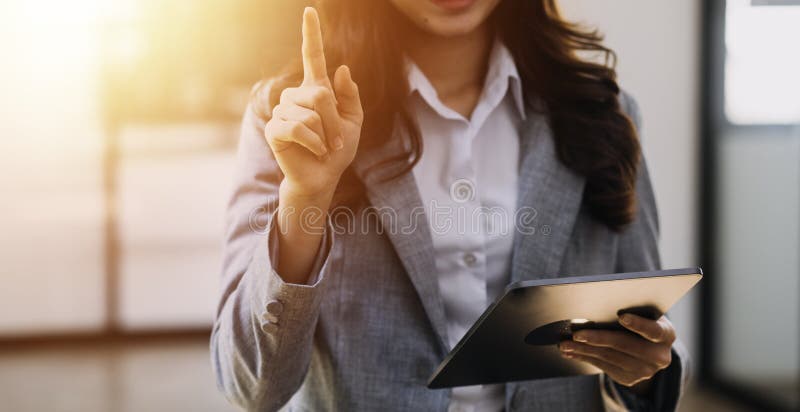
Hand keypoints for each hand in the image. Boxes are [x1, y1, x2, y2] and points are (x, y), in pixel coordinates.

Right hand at [264, 7, 362, 198]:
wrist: (323, 176)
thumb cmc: (337, 150)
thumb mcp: (354, 122)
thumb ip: (349, 96)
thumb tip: (341, 68)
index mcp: (316, 90)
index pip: (314, 57)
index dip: (311, 34)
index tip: (310, 11)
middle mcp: (296, 96)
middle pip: (320, 96)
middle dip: (334, 122)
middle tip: (335, 141)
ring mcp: (282, 110)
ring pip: (310, 113)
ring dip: (324, 135)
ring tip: (322, 147)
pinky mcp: (274, 128)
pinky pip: (297, 128)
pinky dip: (312, 142)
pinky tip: (313, 150)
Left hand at [558, 314, 675, 389]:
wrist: (649, 346)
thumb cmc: (641, 319)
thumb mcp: (644, 313)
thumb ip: (632, 308)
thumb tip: (599, 302)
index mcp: (666, 335)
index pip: (654, 330)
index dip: (638, 324)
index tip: (621, 317)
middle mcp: (659, 356)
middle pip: (624, 345)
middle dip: (598, 338)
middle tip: (576, 334)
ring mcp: (645, 371)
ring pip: (610, 358)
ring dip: (584, 350)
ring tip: (565, 344)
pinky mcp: (629, 379)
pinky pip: (604, 367)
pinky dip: (585, 357)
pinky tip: (571, 352)